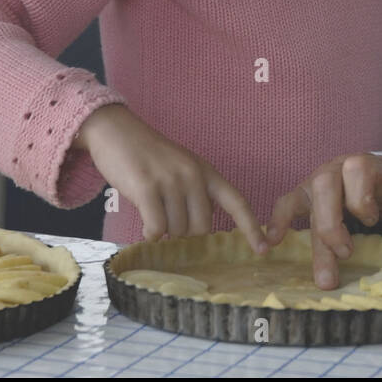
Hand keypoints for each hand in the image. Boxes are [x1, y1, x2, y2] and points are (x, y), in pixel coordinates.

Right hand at [75, 104, 266, 252]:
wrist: (117, 132)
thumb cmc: (149, 157)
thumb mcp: (182, 169)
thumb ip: (196, 194)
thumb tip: (200, 230)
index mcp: (206, 171)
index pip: (237, 202)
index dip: (251, 227)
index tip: (264, 249)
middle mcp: (193, 175)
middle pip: (201, 228)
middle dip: (184, 231)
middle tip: (166, 215)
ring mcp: (170, 181)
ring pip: (176, 230)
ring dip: (163, 230)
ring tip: (151, 208)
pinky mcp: (146, 188)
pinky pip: (156, 228)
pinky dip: (150, 233)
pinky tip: (144, 223)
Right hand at [266, 154, 381, 289]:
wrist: (378, 180)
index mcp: (364, 164)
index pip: (357, 169)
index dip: (361, 197)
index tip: (372, 221)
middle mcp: (335, 169)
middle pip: (324, 187)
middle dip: (331, 223)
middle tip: (347, 254)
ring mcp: (316, 182)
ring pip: (301, 201)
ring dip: (309, 238)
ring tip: (323, 276)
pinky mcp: (303, 197)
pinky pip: (285, 205)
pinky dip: (277, 222)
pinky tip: (270, 244)